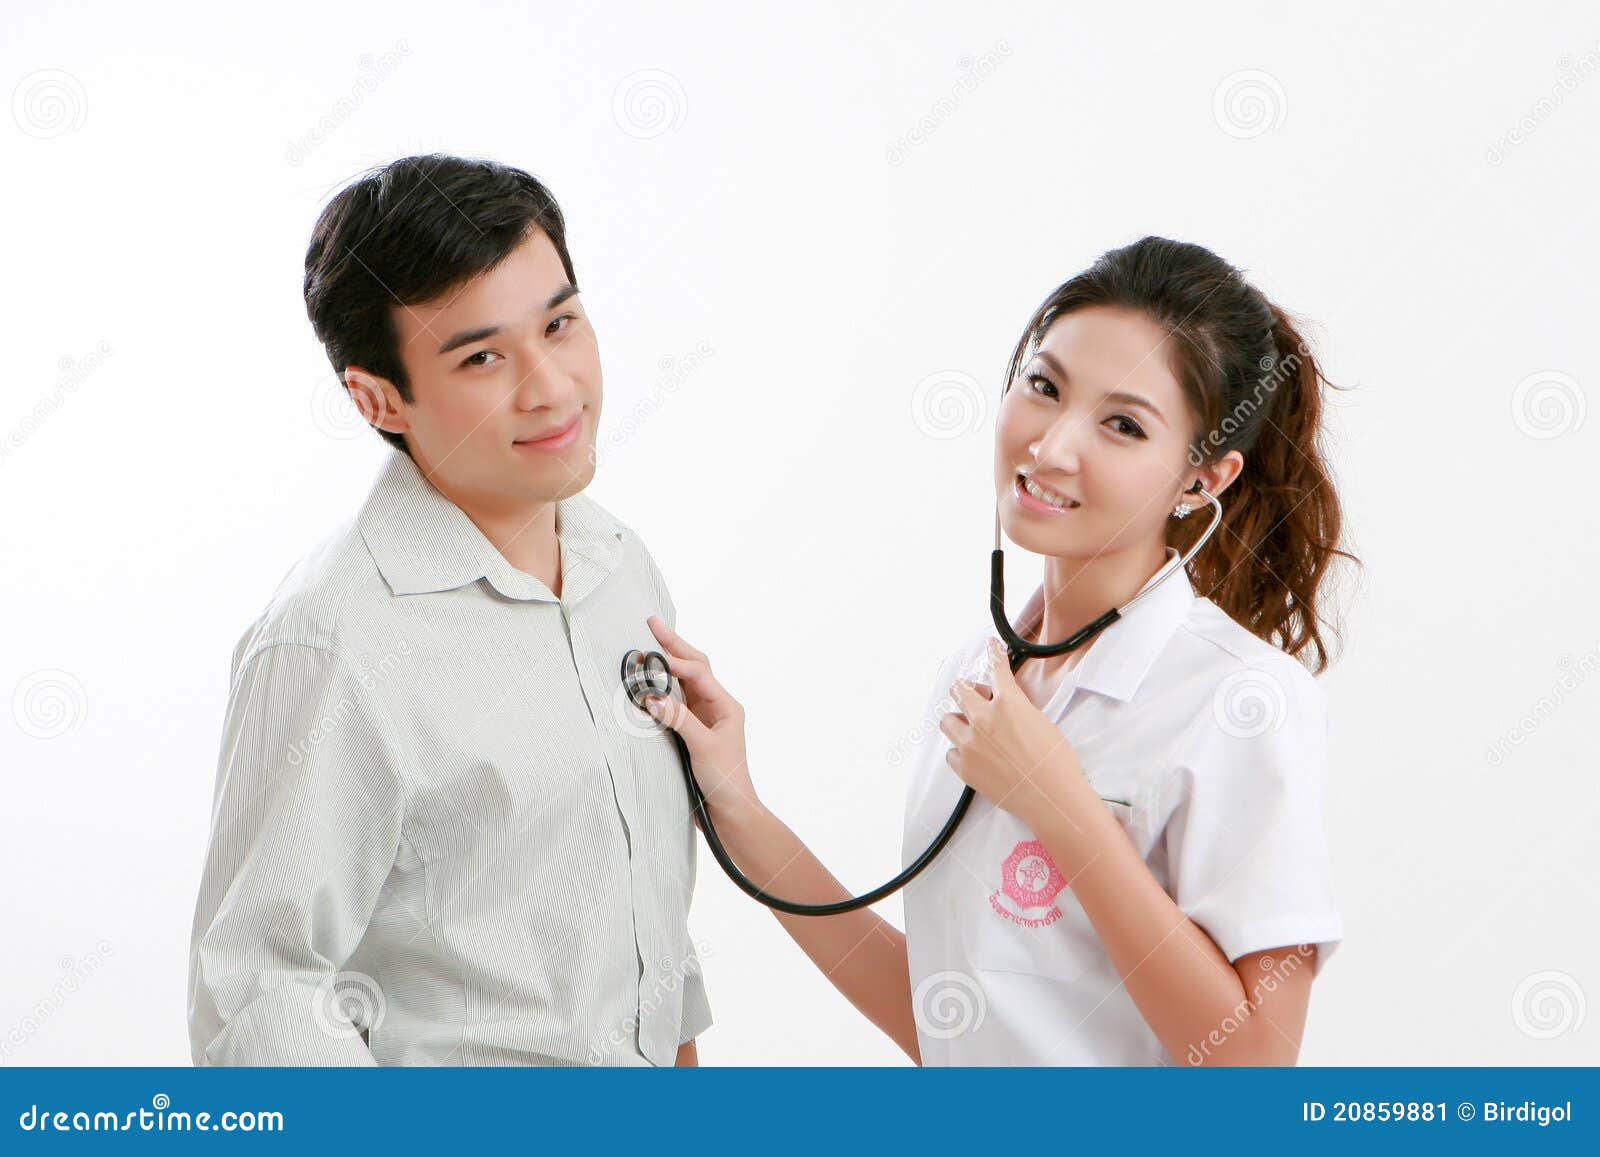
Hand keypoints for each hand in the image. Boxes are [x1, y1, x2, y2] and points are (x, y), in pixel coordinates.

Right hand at [643, 616, 763, 826]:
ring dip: (668, 663)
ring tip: (649, 643)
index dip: (675, 660)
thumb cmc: (726, 780)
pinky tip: (650, 681)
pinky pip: (675, 703)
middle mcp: (716, 707)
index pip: (698, 673)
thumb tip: (652, 697)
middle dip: (673, 645)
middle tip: (652, 623)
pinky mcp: (692, 732)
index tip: (651, 653)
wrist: (730, 812)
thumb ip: (679, 720)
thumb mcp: (703, 747)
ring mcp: (704, 719)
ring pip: (684, 683)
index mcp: (726, 706)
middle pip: (693, 668)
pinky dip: (662, 689)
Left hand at [940, 638, 1087, 829]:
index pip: (996, 669)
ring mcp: (970, 744)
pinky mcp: (964, 767)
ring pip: (947, 721)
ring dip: (958, 722)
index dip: (993, 653)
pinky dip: (961, 753)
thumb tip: (1006, 706)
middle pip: (959, 691)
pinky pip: (951, 753)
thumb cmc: (1056, 762)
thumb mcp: (1042, 722)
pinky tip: (976, 758)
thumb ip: (1018, 709)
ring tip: (973, 731)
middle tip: (974, 696)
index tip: (989, 645)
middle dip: (965, 690)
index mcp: (1008, 703)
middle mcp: (983, 719)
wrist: (1052, 797)